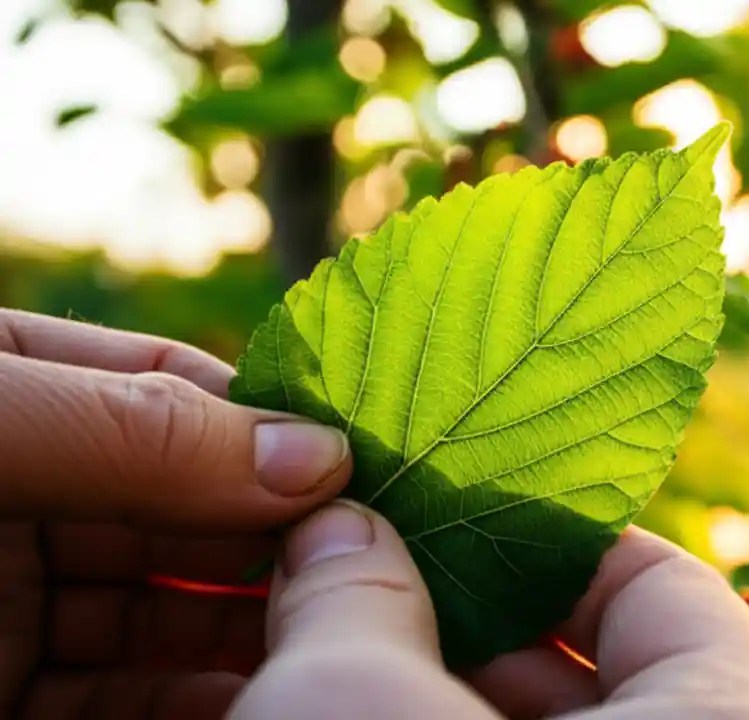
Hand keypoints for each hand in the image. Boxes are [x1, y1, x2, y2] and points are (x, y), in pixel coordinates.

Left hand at [0, 309, 350, 717]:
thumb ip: (138, 433)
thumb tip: (319, 457)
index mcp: (13, 396)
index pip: (168, 388)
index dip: (266, 425)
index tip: (358, 467)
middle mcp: (27, 495)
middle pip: (187, 508)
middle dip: (277, 532)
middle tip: (366, 559)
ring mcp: (15, 605)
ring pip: (169, 610)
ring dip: (255, 624)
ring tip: (333, 631)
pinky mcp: (9, 698)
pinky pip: (127, 701)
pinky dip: (203, 699)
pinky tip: (260, 695)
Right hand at [231, 502, 748, 719]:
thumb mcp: (358, 710)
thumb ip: (356, 599)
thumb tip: (338, 526)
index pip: (663, 584)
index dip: (547, 521)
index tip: (454, 490)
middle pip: (595, 666)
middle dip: (470, 606)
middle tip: (374, 558)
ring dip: (439, 682)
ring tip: (340, 627)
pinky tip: (340, 703)